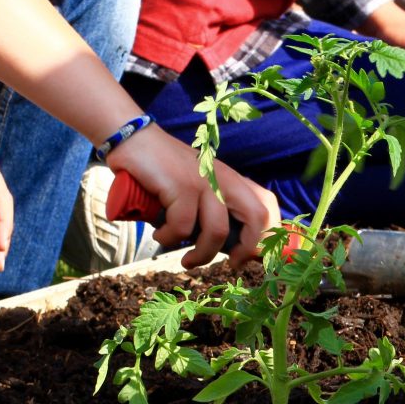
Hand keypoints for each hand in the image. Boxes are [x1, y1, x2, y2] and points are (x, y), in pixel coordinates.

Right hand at [105, 125, 279, 267]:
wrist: (135, 139)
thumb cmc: (166, 172)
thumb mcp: (199, 188)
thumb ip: (215, 208)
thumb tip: (230, 247)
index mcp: (233, 181)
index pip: (267, 205)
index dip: (269, 234)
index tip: (251, 257)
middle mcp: (224, 179)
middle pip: (256, 216)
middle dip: (249, 248)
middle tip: (233, 264)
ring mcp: (204, 181)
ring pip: (218, 231)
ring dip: (203, 255)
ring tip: (188, 261)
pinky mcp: (181, 185)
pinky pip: (183, 226)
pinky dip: (170, 238)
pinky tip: (160, 234)